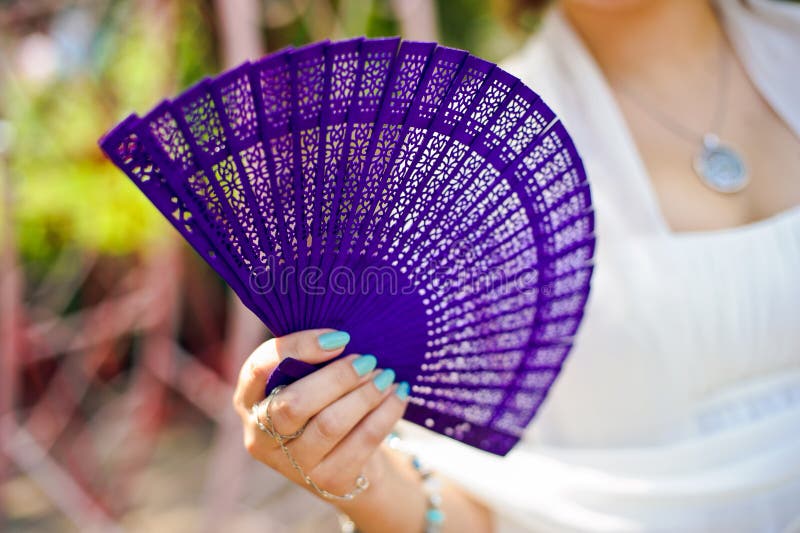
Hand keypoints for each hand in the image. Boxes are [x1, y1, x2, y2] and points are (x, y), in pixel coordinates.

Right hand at [232, 328, 409, 501]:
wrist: (348, 461)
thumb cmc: (322, 404)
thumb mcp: (307, 380)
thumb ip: (312, 360)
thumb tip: (342, 337)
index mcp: (249, 401)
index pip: (258, 369)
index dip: (297, 348)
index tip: (339, 338)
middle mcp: (261, 436)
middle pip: (293, 404)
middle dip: (337, 377)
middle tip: (367, 359)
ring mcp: (292, 465)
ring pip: (329, 424)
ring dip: (364, 395)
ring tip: (386, 375)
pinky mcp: (327, 481)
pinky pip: (361, 442)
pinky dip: (385, 414)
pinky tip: (398, 395)